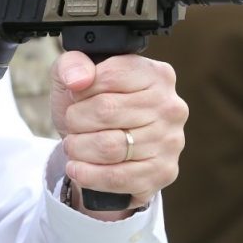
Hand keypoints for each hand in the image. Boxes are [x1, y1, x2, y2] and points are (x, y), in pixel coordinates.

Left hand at [50, 51, 187, 219]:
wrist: (104, 146)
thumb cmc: (92, 105)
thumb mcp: (76, 76)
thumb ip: (72, 65)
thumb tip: (78, 81)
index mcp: (156, 74)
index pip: (110, 76)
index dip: (81, 90)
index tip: (76, 97)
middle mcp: (170, 106)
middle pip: (105, 111)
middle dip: (76, 120)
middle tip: (72, 124)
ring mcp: (170, 141)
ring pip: (108, 147)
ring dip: (79, 148)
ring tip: (73, 145)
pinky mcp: (163, 172)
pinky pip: (117, 177)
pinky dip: (88, 174)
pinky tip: (77, 168)